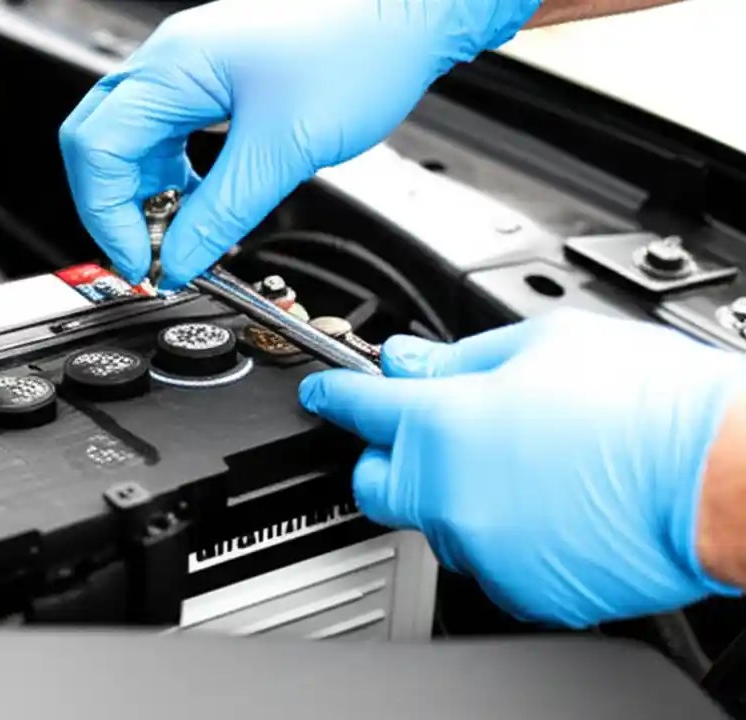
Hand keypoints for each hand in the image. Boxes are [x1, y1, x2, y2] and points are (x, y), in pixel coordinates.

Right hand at [58, 0, 539, 286]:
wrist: (412, 14)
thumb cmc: (362, 52)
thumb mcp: (285, 150)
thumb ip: (221, 213)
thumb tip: (180, 259)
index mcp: (175, 66)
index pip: (97, 148)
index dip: (107, 217)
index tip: (141, 263)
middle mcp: (171, 60)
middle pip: (98, 142)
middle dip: (113, 208)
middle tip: (146, 256)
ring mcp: (189, 67)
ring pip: (129, 141)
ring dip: (144, 195)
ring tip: (178, 237)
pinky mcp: (212, 78)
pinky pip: (165, 134)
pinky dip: (171, 178)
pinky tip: (197, 203)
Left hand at [299, 309, 745, 627]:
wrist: (721, 474)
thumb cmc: (646, 403)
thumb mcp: (540, 345)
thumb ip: (455, 359)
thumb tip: (405, 360)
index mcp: (442, 426)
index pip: (358, 408)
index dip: (335, 394)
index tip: (324, 392)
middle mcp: (449, 495)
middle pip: (377, 482)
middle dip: (392, 456)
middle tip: (439, 433)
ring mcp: (482, 549)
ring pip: (437, 522)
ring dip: (459, 495)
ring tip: (528, 464)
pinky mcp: (520, 589)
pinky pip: (487, 559)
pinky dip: (504, 535)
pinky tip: (552, 504)